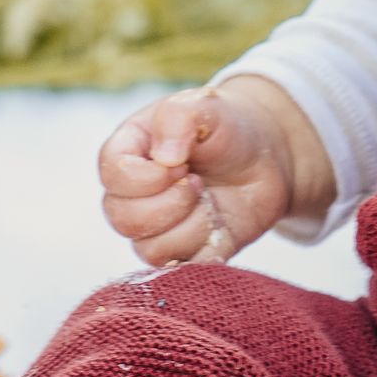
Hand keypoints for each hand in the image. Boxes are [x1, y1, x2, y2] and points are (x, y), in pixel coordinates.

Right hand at [97, 86, 292, 266]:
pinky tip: (219, 224)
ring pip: (149, 249)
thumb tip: (165, 158)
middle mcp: (135, 193)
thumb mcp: (204, 106)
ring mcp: (158, 226)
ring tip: (211, 201)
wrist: (265, 156)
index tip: (181, 162)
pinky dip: (204, 249)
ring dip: (190, 226)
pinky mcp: (184, 251)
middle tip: (198, 182)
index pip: (112, 173)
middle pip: (121, 218)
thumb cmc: (226, 126)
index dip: (145, 177)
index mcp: (130, 151)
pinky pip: (179, 270)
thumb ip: (177, 118)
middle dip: (168, 204)